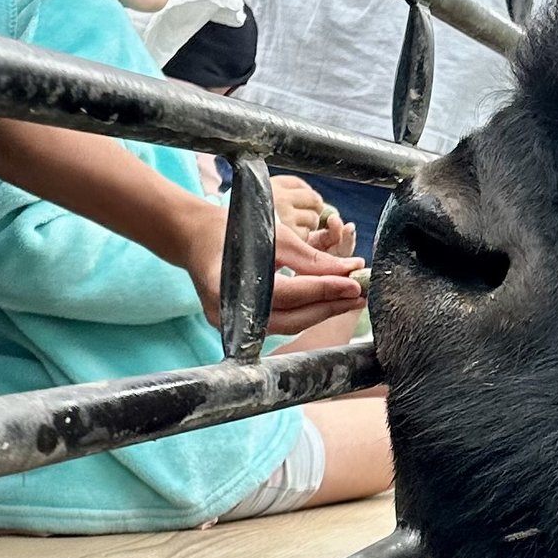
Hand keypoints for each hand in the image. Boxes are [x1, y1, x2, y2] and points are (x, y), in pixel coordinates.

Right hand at [168, 187, 364, 331]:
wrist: (196, 238)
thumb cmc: (233, 230)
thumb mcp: (274, 235)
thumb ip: (311, 257)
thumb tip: (350, 270)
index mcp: (232, 284)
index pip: (289, 293)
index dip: (324, 289)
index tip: (355, 283)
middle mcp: (230, 312)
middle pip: (292, 318)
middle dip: (330, 306)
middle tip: (361, 294)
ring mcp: (232, 324)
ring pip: (289, 325)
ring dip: (322, 312)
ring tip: (351, 299)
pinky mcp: (239, 326)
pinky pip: (280, 323)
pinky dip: (305, 314)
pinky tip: (328, 305)